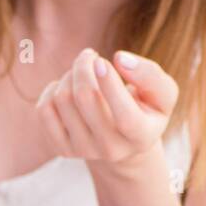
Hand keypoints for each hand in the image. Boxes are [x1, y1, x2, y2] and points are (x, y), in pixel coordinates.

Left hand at [35, 48, 177, 169]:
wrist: (123, 140)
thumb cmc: (145, 108)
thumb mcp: (162, 93)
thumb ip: (150, 75)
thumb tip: (120, 59)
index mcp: (142, 137)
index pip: (125, 116)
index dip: (111, 86)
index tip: (101, 61)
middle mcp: (112, 149)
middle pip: (84, 98)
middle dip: (83, 66)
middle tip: (90, 55)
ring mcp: (84, 151)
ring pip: (62, 99)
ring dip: (69, 75)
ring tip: (82, 73)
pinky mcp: (61, 148)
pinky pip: (44, 109)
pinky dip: (52, 89)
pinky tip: (68, 88)